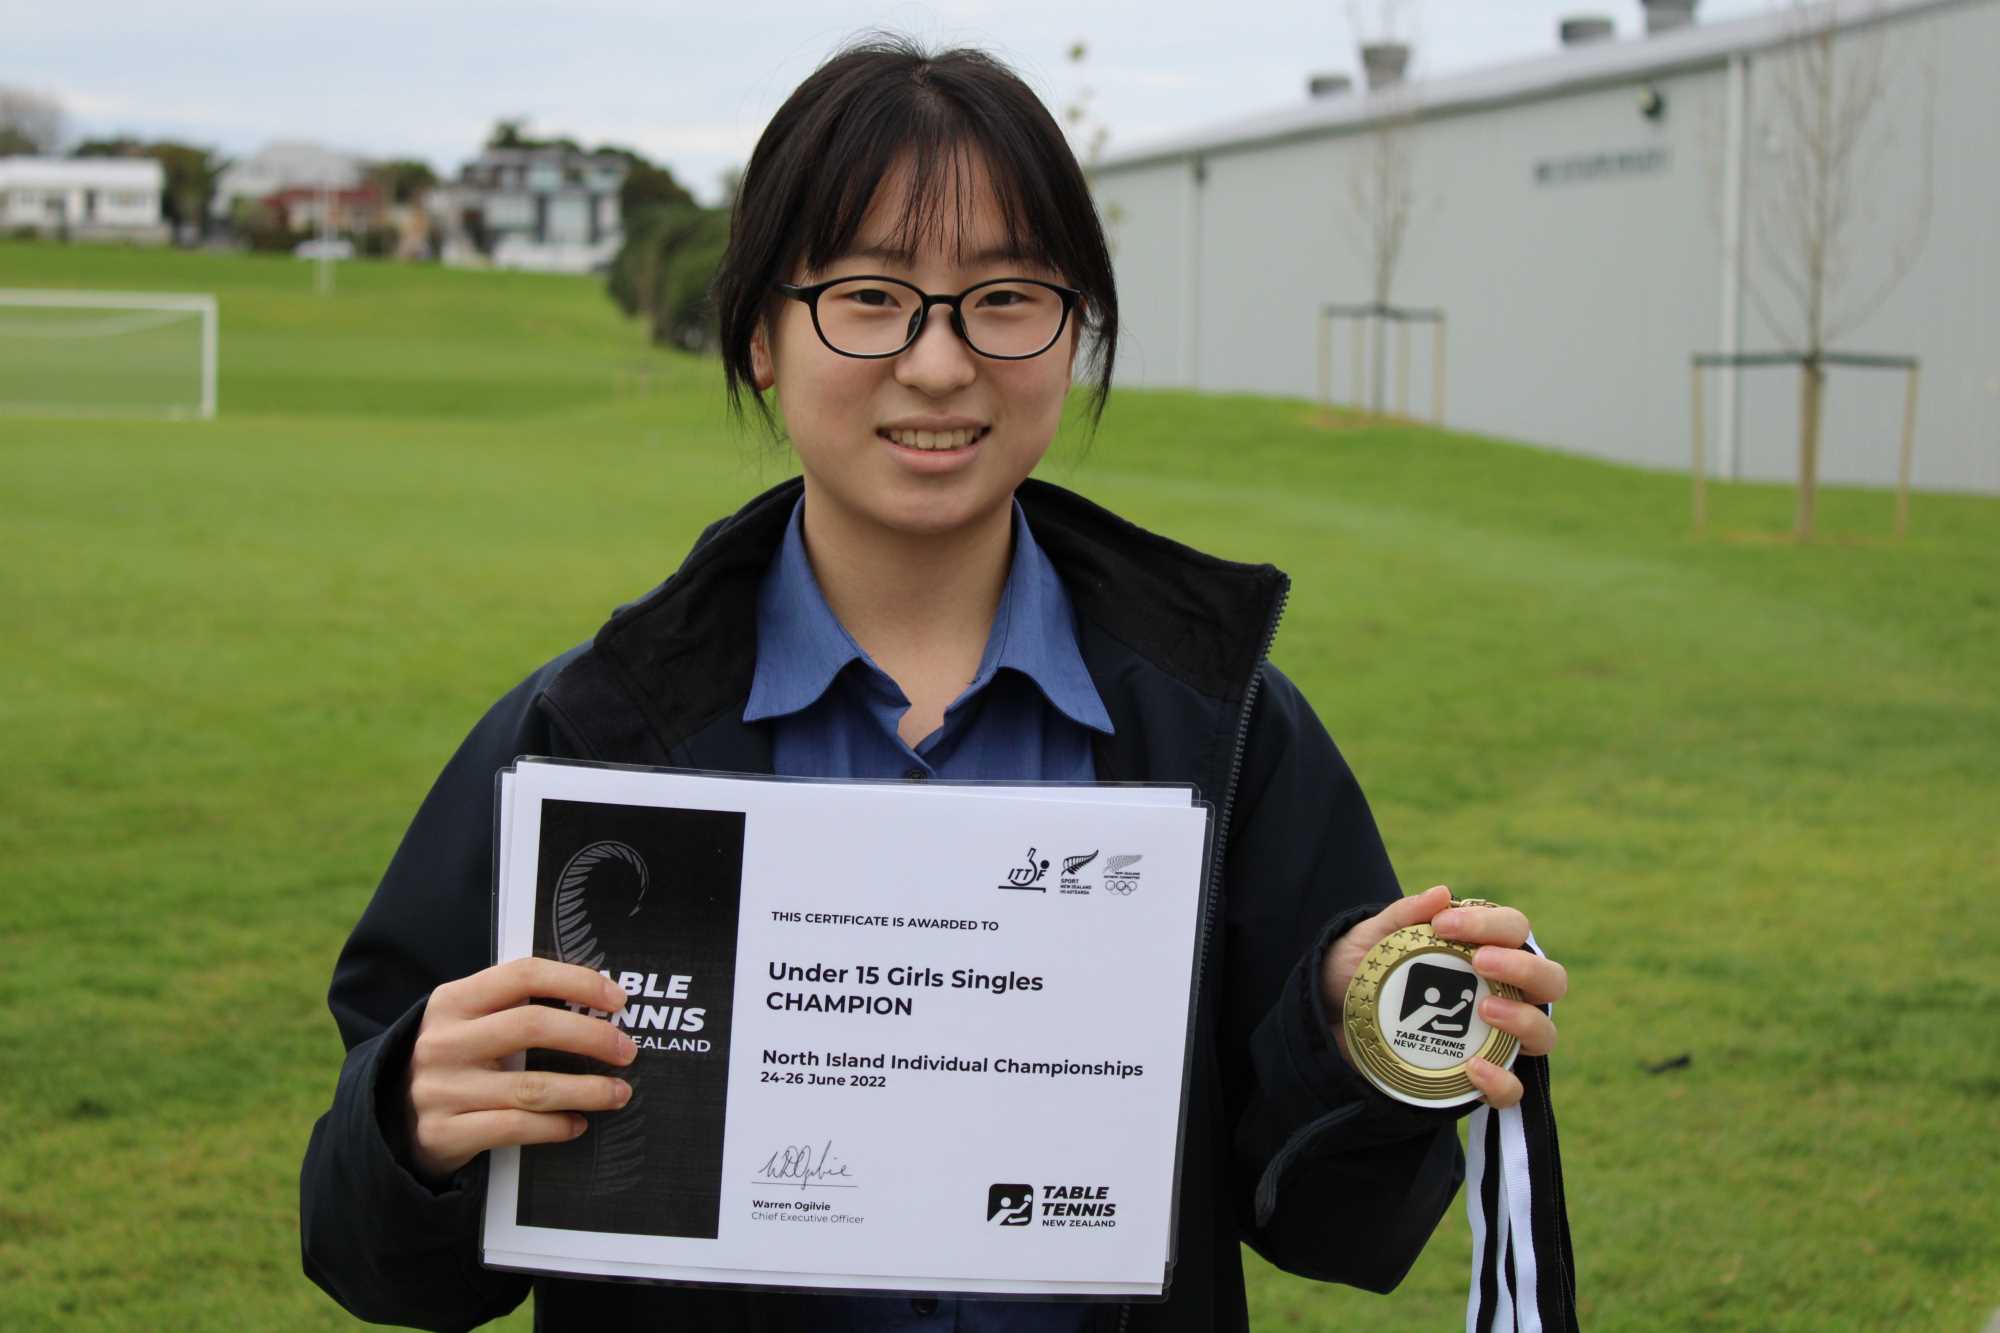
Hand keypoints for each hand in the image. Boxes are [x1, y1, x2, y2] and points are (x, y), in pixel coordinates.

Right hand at [403, 958, 637, 1184]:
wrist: (390, 1116)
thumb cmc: (454, 1060)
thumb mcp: (469, 1022)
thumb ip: (516, 1006)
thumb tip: (599, 1002)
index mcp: (453, 1000)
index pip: (523, 975)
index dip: (576, 981)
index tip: (617, 1000)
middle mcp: (444, 1040)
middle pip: (532, 1027)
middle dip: (591, 1038)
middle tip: (626, 1051)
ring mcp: (441, 1088)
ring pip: (531, 1087)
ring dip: (586, 1090)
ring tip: (619, 1093)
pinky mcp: (443, 1133)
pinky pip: (514, 1128)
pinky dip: (555, 1127)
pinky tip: (578, 1124)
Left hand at [1320, 885, 1568, 1109]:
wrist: (1332, 1021)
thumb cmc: (1363, 973)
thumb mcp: (1372, 939)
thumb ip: (1403, 916)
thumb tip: (1442, 894)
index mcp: (1487, 951)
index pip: (1515, 929)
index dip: (1490, 923)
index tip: (1444, 925)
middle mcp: (1505, 993)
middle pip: (1549, 979)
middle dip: (1524, 967)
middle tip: (1481, 963)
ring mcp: (1497, 1038)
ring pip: (1543, 1032)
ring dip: (1523, 1019)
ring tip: (1484, 1009)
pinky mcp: (1480, 1078)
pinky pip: (1512, 1089)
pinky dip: (1502, 1081)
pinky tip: (1473, 1068)